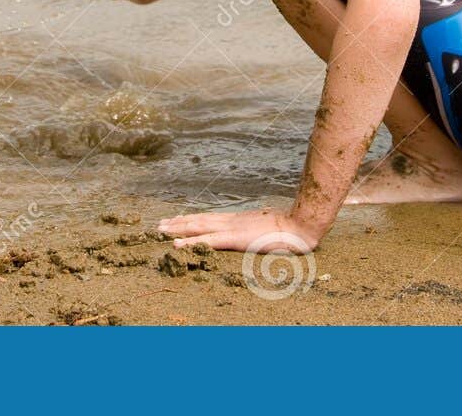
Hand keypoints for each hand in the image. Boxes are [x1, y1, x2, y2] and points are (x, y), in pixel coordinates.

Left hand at [157, 208, 320, 253]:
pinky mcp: (235, 238)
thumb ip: (261, 230)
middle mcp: (232, 220)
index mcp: (240, 219)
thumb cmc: (292, 229)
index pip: (211, 218)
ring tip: (161, 230)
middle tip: (160, 224)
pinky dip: (190, 242)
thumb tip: (261, 232)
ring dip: (178, 229)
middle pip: (200, 220)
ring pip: (198, 227)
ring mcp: (232, 228)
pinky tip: (176, 244)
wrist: (301, 225)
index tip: (179, 219)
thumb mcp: (272, 229)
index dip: (193, 219)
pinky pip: (207, 241)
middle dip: (179, 222)